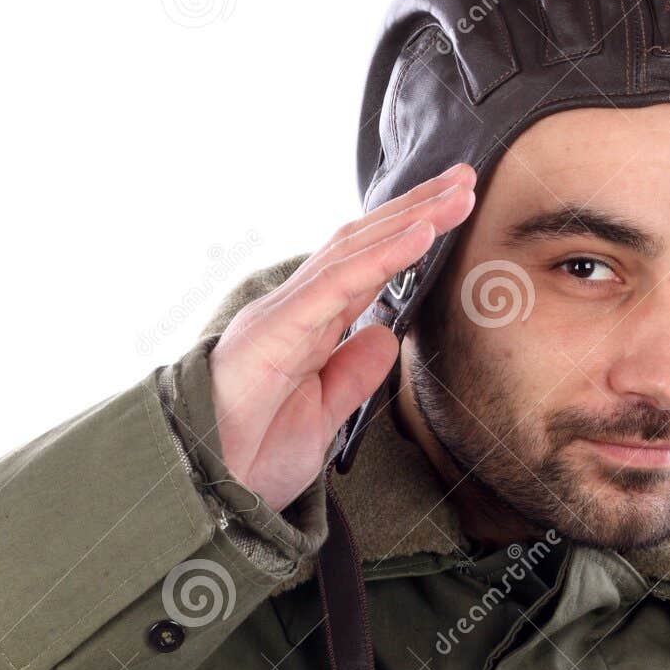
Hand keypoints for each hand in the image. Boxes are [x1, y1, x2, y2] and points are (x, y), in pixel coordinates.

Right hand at [207, 163, 476, 512]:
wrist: (204, 489)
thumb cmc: (250, 457)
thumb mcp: (323, 418)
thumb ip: (353, 375)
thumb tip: (387, 337)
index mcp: (308, 329)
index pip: (365, 269)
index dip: (409, 237)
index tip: (453, 211)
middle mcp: (296, 310)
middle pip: (363, 244)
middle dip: (416, 209)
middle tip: (466, 180)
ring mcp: (284, 314)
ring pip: (353, 251)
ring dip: (410, 219)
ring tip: (457, 195)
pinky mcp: (276, 329)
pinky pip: (337, 283)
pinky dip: (382, 257)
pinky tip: (421, 235)